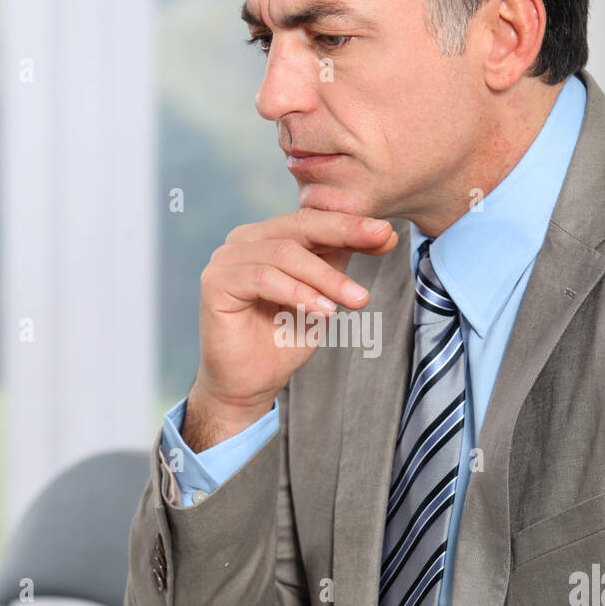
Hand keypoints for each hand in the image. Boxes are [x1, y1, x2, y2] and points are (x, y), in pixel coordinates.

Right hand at [186, 208, 396, 447]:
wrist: (249, 384)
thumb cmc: (282, 339)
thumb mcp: (322, 296)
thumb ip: (339, 263)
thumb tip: (382, 234)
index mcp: (267, 237)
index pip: (312, 221)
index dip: (351, 224)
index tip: (388, 234)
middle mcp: (244, 240)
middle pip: (300, 226)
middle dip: (345, 232)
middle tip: (381, 238)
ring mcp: (226, 259)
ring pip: (285, 254)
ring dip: (326, 277)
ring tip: (356, 300)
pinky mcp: (215, 282)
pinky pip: (264, 278)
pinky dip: (299, 293)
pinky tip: (324, 311)